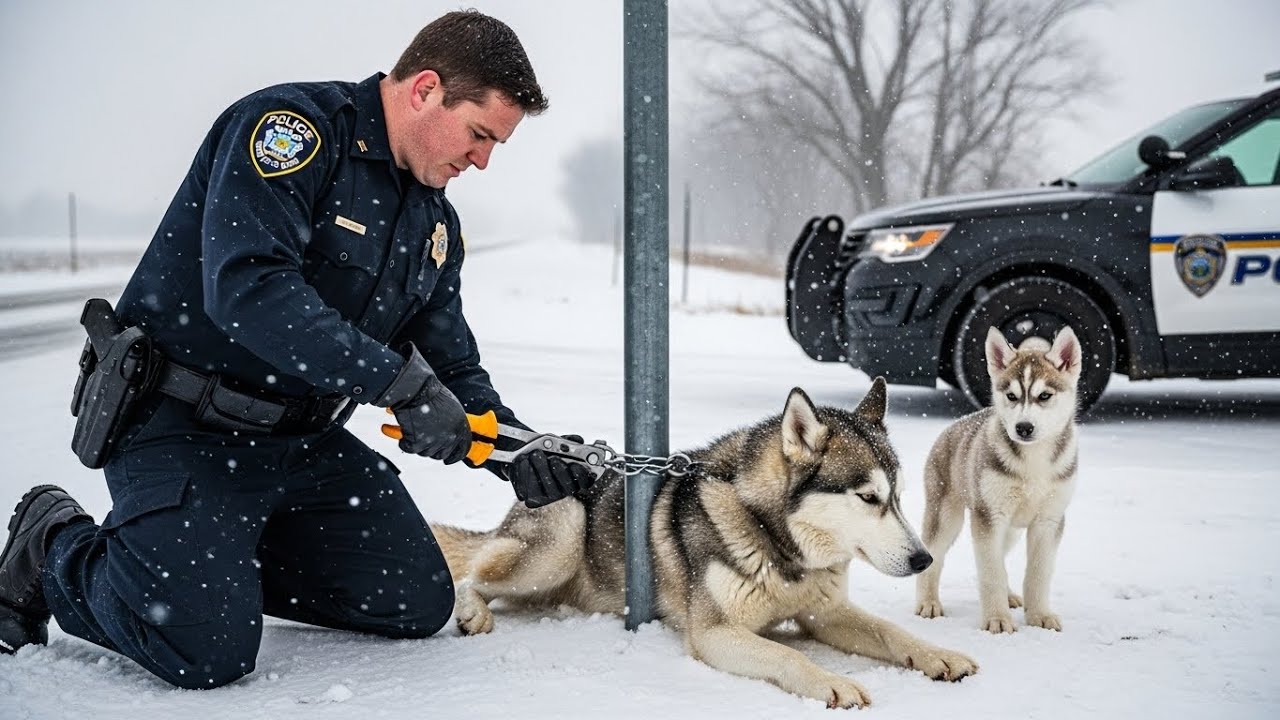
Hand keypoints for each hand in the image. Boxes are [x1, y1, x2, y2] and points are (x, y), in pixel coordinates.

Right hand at [376, 344, 470, 463]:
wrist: (415, 387)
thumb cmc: (429, 392)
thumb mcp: (450, 407)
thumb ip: (452, 424)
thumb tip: (449, 437)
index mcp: (461, 425)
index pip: (462, 448)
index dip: (454, 455)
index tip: (447, 460)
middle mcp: (451, 435)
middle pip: (440, 454)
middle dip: (431, 448)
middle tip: (421, 437)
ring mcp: (435, 440)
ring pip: (424, 453)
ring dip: (416, 443)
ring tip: (413, 426)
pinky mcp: (419, 442)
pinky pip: (409, 449)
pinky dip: (403, 441)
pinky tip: (402, 429)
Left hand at [505, 434, 597, 507]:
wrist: (524, 456)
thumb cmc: (546, 451)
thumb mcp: (558, 443)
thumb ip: (568, 441)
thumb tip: (577, 440)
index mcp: (575, 479)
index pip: (585, 482)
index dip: (582, 476)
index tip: (576, 465)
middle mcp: (563, 491)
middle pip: (566, 487)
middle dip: (560, 472)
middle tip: (554, 459)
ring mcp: (547, 498)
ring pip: (547, 488)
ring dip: (541, 469)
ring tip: (535, 454)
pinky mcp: (530, 499)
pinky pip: (528, 489)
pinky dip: (524, 472)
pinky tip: (524, 460)